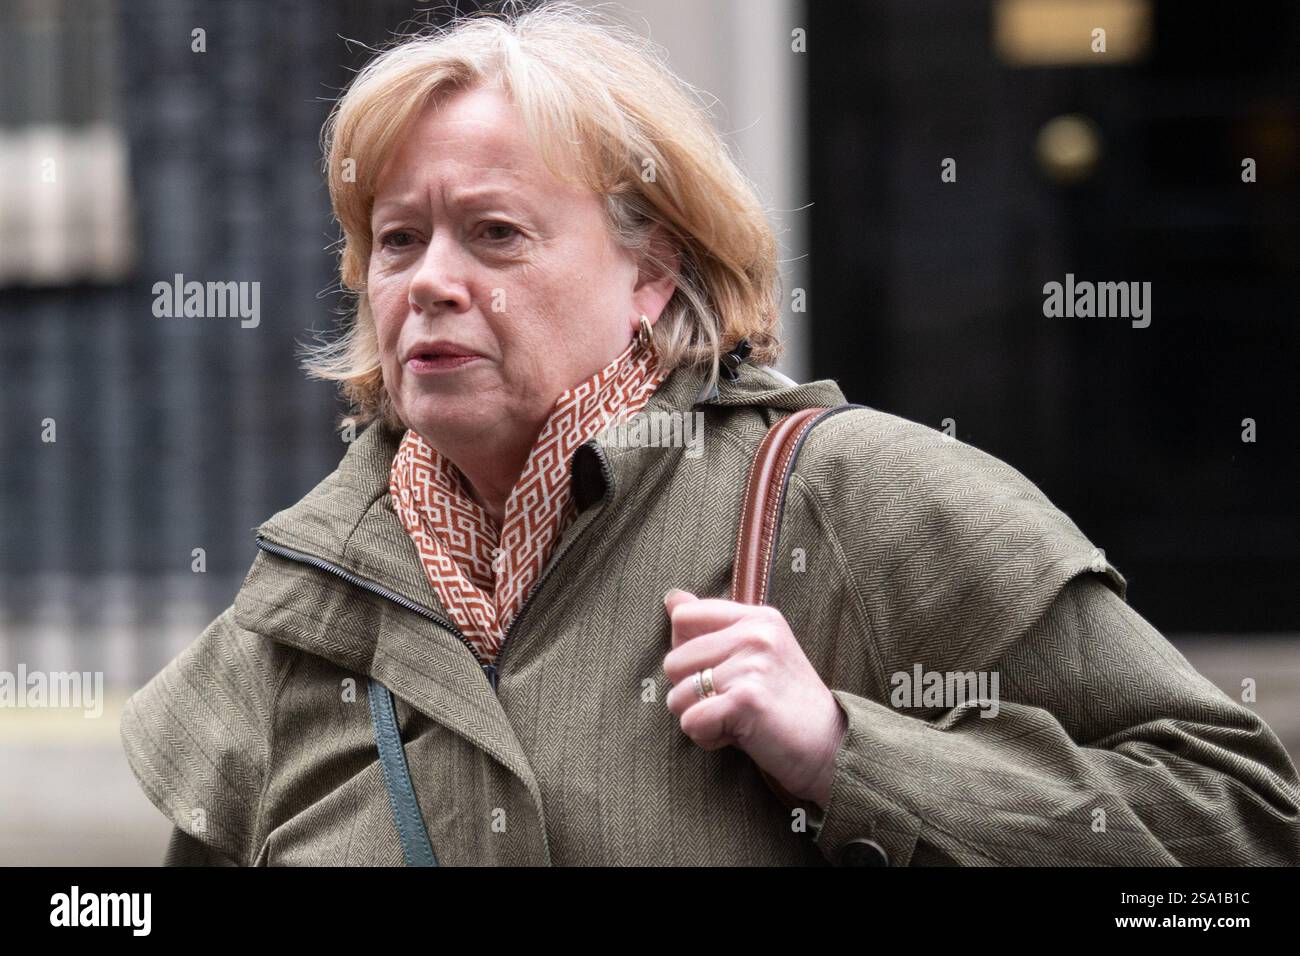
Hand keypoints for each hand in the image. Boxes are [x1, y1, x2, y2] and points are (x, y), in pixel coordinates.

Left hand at [662, 588, 847, 807]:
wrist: (830, 746)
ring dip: (698, 718)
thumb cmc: (785, 702)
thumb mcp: (754, 653)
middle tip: (730, 703)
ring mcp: (753, 665)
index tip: (717, 673)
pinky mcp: (747, 700)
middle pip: (673, 660)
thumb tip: (671, 598)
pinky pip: (691, 721)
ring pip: (678, 695)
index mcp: (757, 618)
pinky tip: (736, 735)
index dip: (685, 653)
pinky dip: (706, 737)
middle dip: (690, 693)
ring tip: (735, 719)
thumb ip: (712, 625)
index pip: (684, 617)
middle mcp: (756, 634)